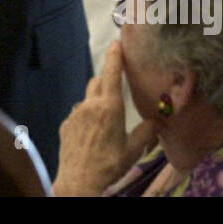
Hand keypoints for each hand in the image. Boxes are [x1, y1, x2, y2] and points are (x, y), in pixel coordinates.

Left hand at [53, 42, 156, 196]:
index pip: (112, 74)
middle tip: (116, 83)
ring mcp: (75, 113)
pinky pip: (78, 113)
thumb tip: (156, 122)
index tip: (116, 43)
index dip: (114, 56)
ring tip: (105, 117)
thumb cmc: (109, 165)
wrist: (78, 180)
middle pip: (98, 82)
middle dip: (106, 78)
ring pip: (87, 98)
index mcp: (110, 107)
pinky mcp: (65, 124)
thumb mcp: (133, 150)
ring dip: (96, 100)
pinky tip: (92, 133)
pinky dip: (86, 116)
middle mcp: (90, 105)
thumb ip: (146, 132)